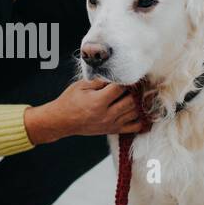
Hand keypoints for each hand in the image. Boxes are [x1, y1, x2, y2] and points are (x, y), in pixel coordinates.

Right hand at [24, 79, 145, 143]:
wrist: (63, 121)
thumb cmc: (70, 100)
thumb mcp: (82, 85)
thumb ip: (100, 80)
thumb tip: (116, 74)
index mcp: (98, 102)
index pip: (120, 88)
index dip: (125, 79)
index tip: (127, 74)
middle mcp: (107, 115)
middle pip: (131, 101)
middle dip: (135, 91)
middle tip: (135, 84)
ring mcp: (111, 124)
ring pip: (135, 113)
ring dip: (139, 103)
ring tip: (138, 94)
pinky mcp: (113, 130)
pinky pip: (134, 127)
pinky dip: (141, 119)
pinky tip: (140, 110)